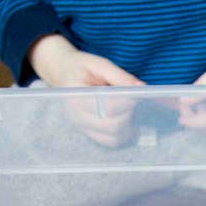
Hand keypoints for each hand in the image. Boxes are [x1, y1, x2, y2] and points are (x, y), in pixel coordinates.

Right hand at [28, 34, 143, 146]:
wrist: (62, 72)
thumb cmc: (81, 67)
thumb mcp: (99, 64)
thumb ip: (120, 76)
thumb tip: (142, 87)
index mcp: (77, 96)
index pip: (108, 107)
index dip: (126, 103)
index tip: (136, 96)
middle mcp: (77, 116)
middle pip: (112, 126)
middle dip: (128, 114)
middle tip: (132, 102)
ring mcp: (82, 127)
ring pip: (113, 138)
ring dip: (127, 127)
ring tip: (127, 111)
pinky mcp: (88, 133)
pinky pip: (110, 142)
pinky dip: (122, 135)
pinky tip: (125, 121)